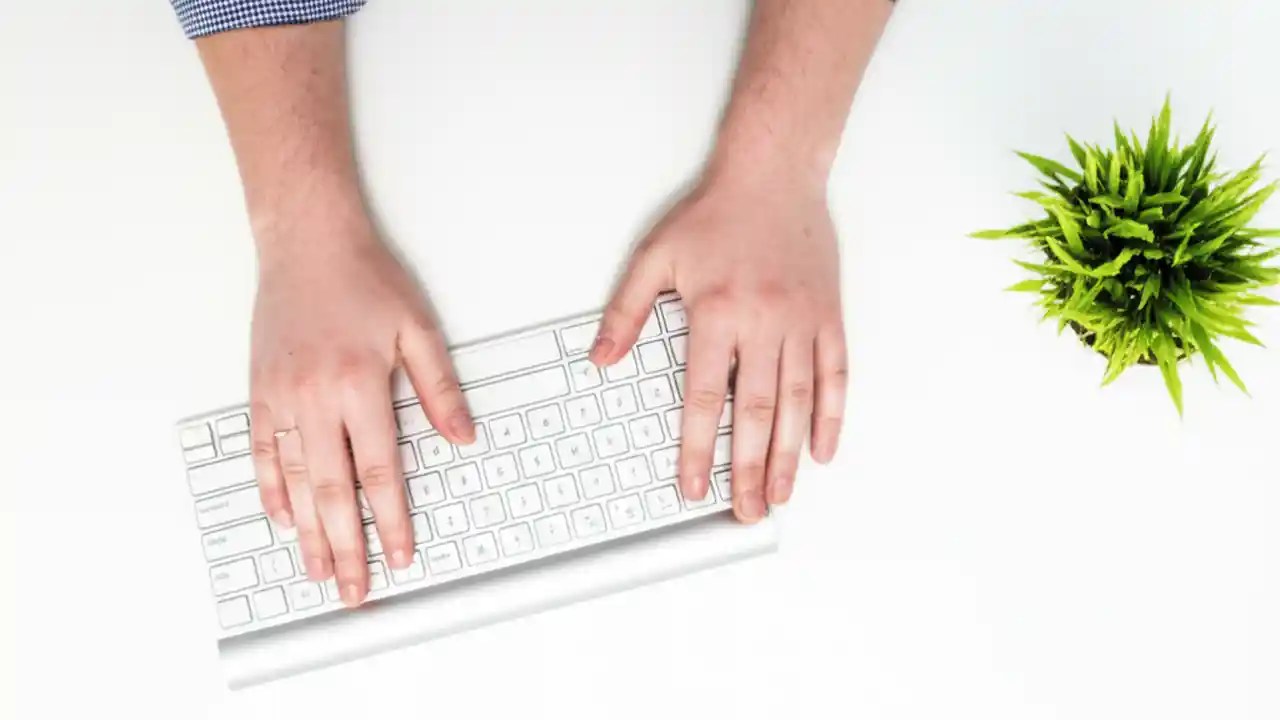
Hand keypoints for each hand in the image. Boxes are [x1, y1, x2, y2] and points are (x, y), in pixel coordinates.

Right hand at [247, 211, 473, 606]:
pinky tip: (283, 520)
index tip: (401, 555)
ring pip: (291, 481)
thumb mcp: (417, 327)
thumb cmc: (364, 277)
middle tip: (353, 589)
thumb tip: (463, 439)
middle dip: (345, 547)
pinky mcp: (259, 390)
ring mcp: (280, 397)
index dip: (390, 520)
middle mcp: (314, 398)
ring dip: (306, 533)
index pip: (378, 472)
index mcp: (359, 385)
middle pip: (330, 491)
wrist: (306, 238)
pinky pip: (259, 452)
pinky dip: (270, 490)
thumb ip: (440, 388)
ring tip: (316, 572)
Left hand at [591, 171, 847, 522]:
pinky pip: (835, 375)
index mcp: (718, 313)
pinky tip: (823, 450)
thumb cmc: (715, 213)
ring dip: (790, 455)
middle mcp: (765, 323)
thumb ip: (626, 312)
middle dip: (750, 470)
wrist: (774, 172)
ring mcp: (803, 322)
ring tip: (782, 495)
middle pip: (756, 413)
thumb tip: (601, 361)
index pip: (706, 399)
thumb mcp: (655, 256)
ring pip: (797, 402)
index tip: (694, 488)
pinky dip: (831, 416)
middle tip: (748, 512)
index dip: (700, 450)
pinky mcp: (829, 316)